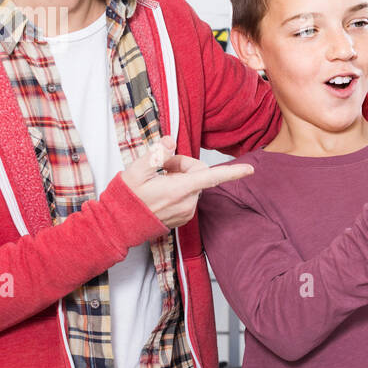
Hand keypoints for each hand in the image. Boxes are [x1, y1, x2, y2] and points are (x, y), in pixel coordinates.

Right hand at [123, 136, 254, 229]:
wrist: (118, 225)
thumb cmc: (126, 198)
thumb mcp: (137, 169)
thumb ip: (157, 153)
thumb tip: (170, 141)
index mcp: (179, 190)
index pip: (212, 177)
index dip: (232, 172)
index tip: (250, 170)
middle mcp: (187, 203)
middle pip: (199, 175)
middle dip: (184, 165)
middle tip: (163, 165)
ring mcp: (186, 212)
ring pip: (193, 185)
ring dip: (180, 178)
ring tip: (159, 180)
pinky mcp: (183, 218)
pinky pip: (188, 197)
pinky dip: (179, 190)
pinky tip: (161, 192)